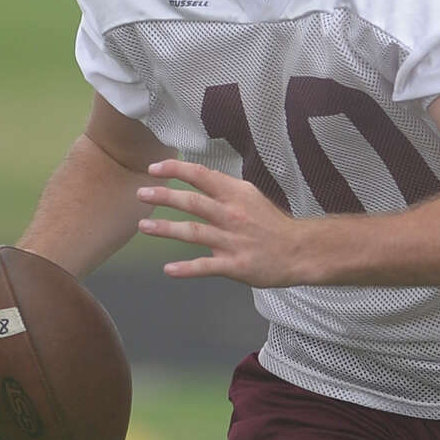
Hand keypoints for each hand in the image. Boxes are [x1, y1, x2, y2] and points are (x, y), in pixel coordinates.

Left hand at [137, 160, 309, 285]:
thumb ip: (224, 189)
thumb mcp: (250, 197)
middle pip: (192, 202)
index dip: (175, 170)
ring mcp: (232, 241)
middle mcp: (232, 215)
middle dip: (164, 196)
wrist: (299, 251)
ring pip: (194, 233)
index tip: (153, 169)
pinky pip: (206, 267)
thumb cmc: (272, 224)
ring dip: (166, 229)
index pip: (201, 175)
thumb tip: (199, 178)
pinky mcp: (235, 265)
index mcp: (236, 195)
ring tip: (144, 226)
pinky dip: (186, 269)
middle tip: (140, 194)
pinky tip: (169, 270)